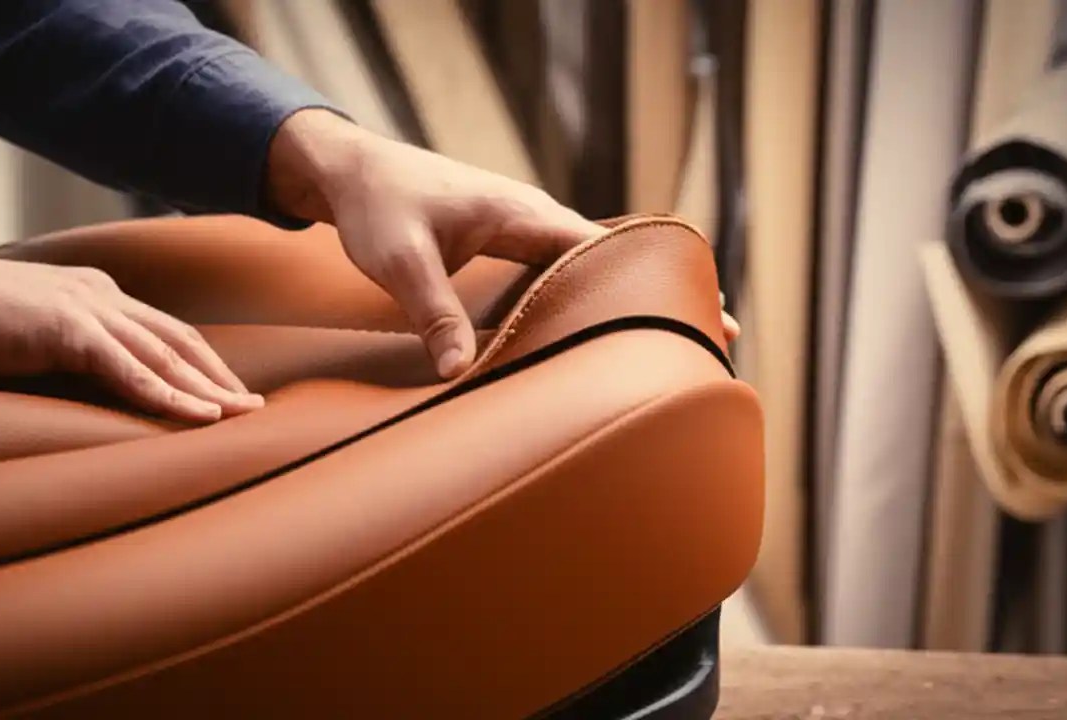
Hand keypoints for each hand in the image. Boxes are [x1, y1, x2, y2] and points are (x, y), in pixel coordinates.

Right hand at [0, 224, 263, 422]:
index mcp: (98, 293)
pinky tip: (201, 415)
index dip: (203, 362)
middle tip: (256, 407)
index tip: (229, 391)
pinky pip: (131, 371)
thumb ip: (67, 343)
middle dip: (221, 375)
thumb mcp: (31, 327)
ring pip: (166, 357)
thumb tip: (88, 374)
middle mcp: (104, 297)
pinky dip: (169, 396)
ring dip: (208, 389)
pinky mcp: (68, 332)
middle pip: (181, 341)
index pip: (166, 331)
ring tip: (243, 416)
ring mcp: (88, 311)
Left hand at [268, 110, 738, 378]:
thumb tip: (461, 373)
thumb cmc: (376, 205)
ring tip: (669, 343)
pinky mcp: (508, 244)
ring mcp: (524, 230)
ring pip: (591, 265)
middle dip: (659, 294)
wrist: (351, 171)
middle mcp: (534, 217)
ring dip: (626, 298)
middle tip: (715, 335)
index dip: (651, 282)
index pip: (603, 247)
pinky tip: (600, 329)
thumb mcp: (399, 260)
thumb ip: (434, 311)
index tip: (699, 311)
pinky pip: (563, 271)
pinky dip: (588, 296)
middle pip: (614, 258)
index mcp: (522, 213)